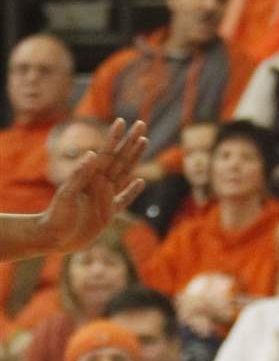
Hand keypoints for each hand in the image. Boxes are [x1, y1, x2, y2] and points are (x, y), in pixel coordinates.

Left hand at [37, 119, 146, 254]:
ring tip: (144, 140)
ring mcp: (105, 197)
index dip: (114, 137)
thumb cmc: (55, 217)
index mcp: (91, 177)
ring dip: (135, 157)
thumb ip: (79, 175)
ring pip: (125, 172)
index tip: (122, 121)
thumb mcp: (66, 195)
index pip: (106, 153)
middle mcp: (100, 183)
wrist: (51, 240)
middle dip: (130, 141)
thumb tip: (92, 153)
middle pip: (120, 158)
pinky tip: (141, 182)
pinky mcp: (108, 214)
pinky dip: (132, 192)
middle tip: (141, 123)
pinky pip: (124, 199)